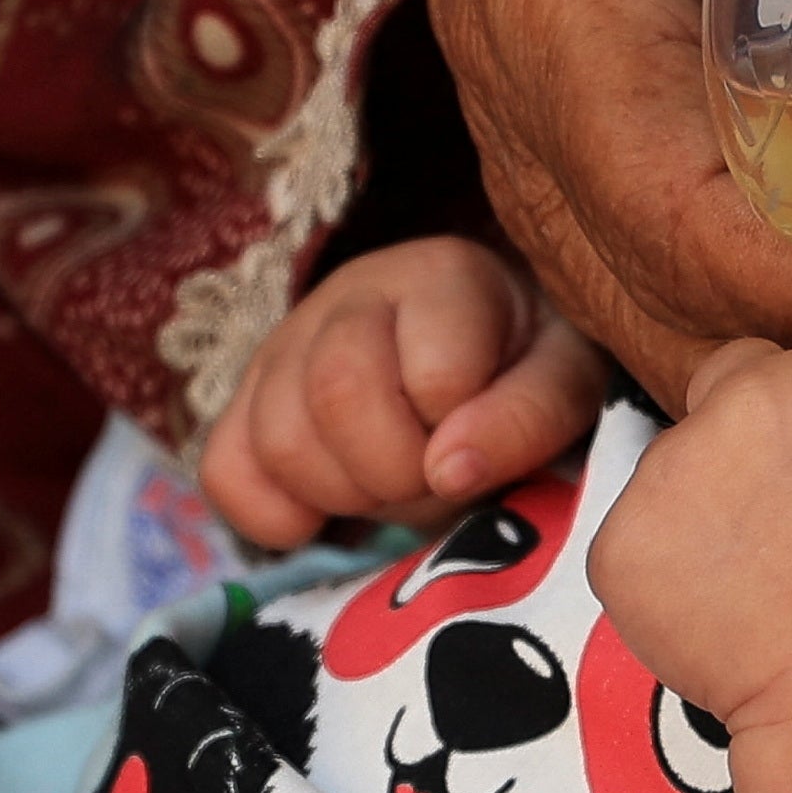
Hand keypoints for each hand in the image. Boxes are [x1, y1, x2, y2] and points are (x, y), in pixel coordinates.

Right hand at [197, 233, 609, 549]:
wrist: (480, 357)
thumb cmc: (527, 370)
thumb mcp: (567, 384)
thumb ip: (528, 416)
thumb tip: (448, 467)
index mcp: (440, 277)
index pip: (434, 376)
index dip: (463, 440)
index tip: (484, 448)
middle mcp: (349, 295)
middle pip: (336, 395)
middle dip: (396, 472)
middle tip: (433, 480)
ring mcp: (284, 345)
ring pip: (277, 439)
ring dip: (341, 495)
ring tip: (389, 486)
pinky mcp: (244, 399)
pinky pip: (223, 472)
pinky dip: (272, 515)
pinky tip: (326, 512)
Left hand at [586, 335, 791, 746]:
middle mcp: (737, 400)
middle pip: (730, 390)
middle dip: (755, 432)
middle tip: (790, 513)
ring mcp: (667, 470)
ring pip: (678, 465)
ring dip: (708, 500)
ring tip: (760, 573)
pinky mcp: (621, 542)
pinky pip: (638, 540)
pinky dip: (668, 569)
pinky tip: (721, 608)